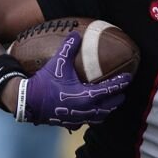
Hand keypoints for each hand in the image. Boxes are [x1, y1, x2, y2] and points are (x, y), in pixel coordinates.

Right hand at [16, 33, 132, 126]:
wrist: (28, 102)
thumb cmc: (44, 83)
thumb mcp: (58, 63)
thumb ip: (69, 47)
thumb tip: (76, 34)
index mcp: (86, 96)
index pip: (110, 89)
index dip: (121, 82)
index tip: (129, 77)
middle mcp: (86, 110)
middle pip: (110, 106)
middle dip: (117, 98)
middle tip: (122, 91)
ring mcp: (79, 118)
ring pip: (101, 116)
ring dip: (107, 109)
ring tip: (110, 102)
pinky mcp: (71, 123)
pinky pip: (88, 121)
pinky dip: (94, 116)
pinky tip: (92, 112)